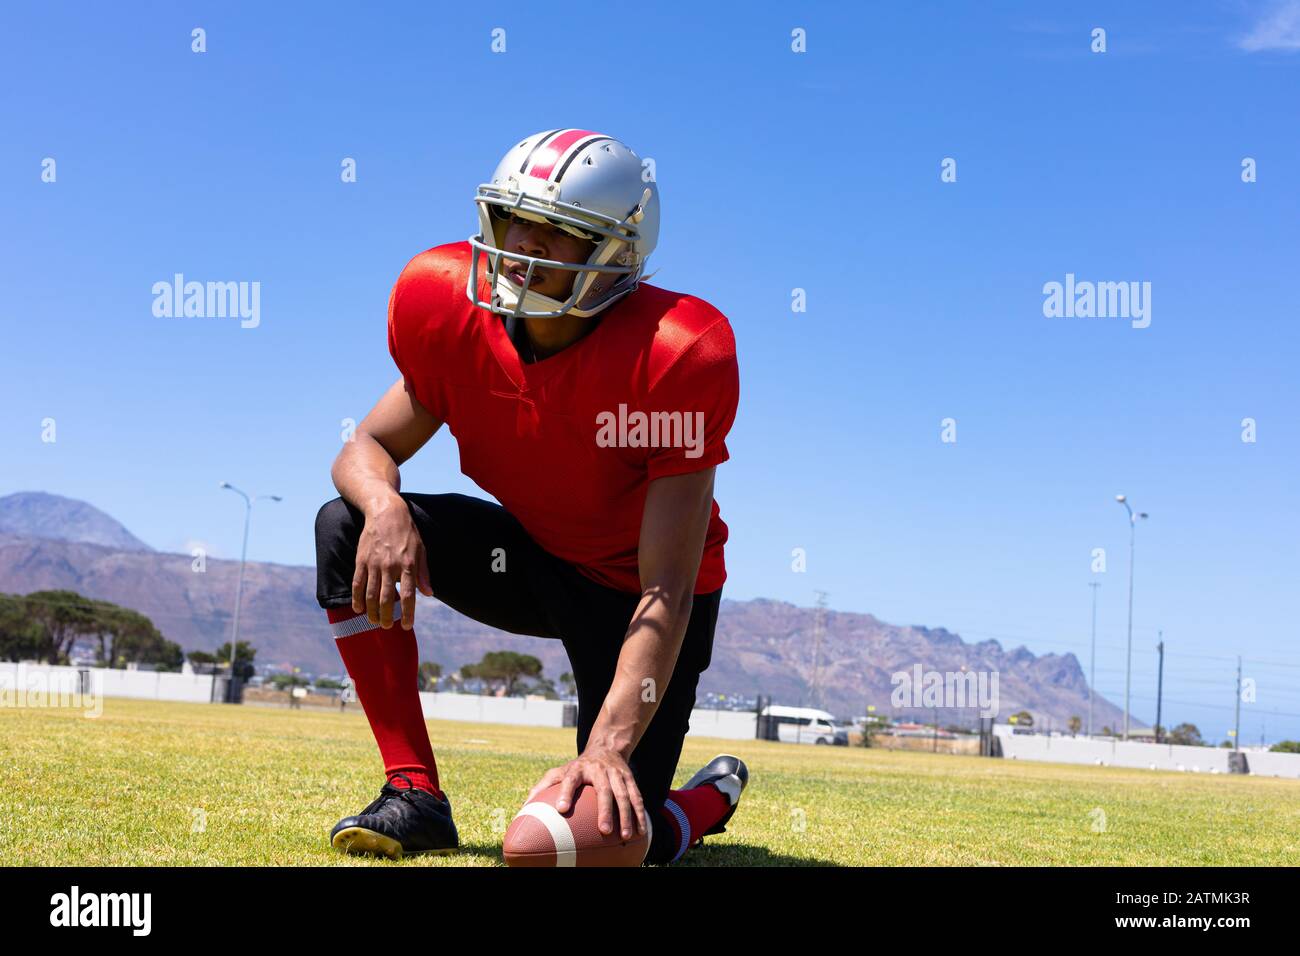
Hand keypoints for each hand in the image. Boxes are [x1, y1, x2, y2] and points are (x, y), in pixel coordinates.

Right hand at [351, 495, 431, 629]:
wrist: (385, 512)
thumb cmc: (407, 532)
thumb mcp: (421, 550)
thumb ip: (424, 573)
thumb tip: (429, 594)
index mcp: (408, 565)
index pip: (409, 595)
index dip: (407, 613)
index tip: (407, 626)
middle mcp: (390, 566)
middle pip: (387, 599)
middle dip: (387, 616)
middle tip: (387, 626)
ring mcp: (373, 564)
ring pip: (371, 594)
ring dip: (372, 611)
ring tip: (375, 621)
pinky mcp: (361, 560)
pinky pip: (357, 583)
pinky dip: (357, 598)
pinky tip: (359, 609)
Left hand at [526, 747, 647, 839]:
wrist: (605, 747)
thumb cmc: (576, 767)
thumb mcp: (559, 772)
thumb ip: (541, 788)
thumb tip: (523, 808)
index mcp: (578, 768)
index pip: (570, 779)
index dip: (565, 792)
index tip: (562, 809)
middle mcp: (598, 770)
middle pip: (603, 790)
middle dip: (605, 810)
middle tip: (604, 830)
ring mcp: (616, 774)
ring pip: (623, 794)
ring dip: (626, 815)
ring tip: (624, 836)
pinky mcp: (629, 778)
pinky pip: (636, 797)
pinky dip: (640, 814)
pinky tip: (641, 832)